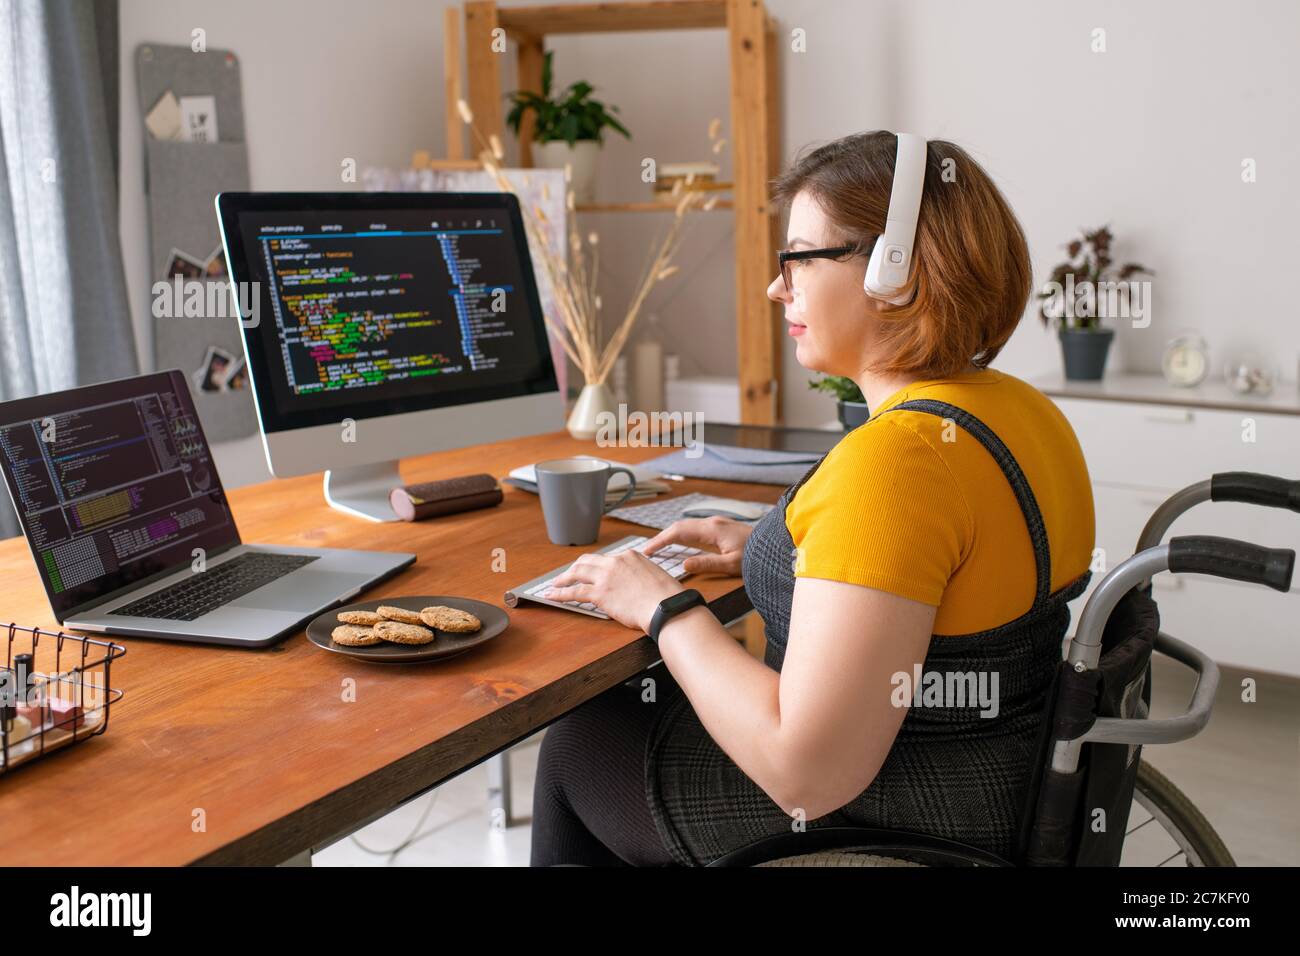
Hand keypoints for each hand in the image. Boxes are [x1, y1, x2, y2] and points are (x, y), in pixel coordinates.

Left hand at [545, 548, 685, 631]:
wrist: (666, 606)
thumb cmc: (666, 596)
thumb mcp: (655, 575)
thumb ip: (641, 574)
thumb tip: (636, 583)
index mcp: (630, 556)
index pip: (606, 559)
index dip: (595, 566)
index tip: (590, 572)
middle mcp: (615, 562)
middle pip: (587, 561)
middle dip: (575, 568)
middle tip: (568, 575)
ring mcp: (605, 576)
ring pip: (577, 573)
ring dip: (563, 578)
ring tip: (555, 584)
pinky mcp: (600, 593)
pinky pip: (574, 592)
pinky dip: (560, 593)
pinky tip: (552, 595)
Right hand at [639, 516, 753, 577]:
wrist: (773, 545)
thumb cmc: (756, 556)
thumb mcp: (731, 564)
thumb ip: (707, 564)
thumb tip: (683, 564)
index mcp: (711, 530)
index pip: (678, 532)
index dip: (660, 541)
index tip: (647, 550)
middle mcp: (711, 523)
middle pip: (679, 526)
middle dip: (661, 537)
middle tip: (647, 550)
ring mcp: (716, 523)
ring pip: (686, 526)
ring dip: (671, 535)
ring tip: (658, 547)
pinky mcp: (720, 528)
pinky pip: (694, 529)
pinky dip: (681, 535)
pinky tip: (679, 543)